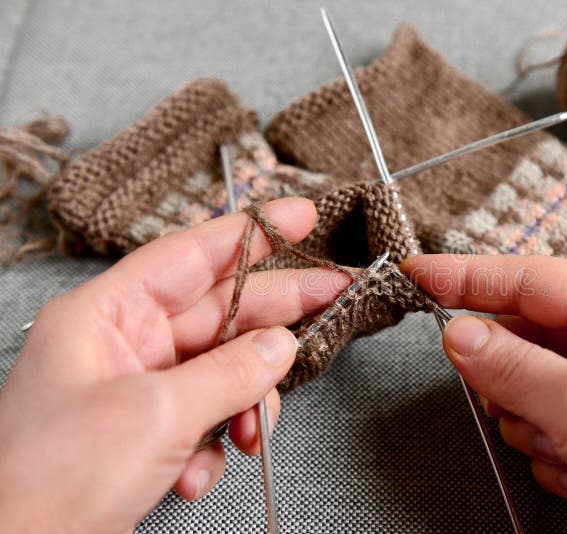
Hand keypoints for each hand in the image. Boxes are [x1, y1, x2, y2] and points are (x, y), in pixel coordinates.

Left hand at [0, 198, 350, 531]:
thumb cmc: (53, 480)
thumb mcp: (156, 415)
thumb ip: (230, 373)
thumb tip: (282, 345)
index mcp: (106, 316)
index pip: (190, 255)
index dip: (251, 233)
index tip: (301, 217)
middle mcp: (125, 344)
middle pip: (219, 311)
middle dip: (276, 311)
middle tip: (335, 291)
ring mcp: (139, 389)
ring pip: (222, 372)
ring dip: (246, 404)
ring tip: (251, 434)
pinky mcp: (149, 432)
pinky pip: (207, 418)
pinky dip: (215, 446)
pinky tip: (195, 474)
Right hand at [402, 254, 566, 532]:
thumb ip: (512, 366)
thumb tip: (458, 334)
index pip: (532, 278)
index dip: (469, 275)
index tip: (419, 274)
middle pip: (527, 336)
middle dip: (510, 378)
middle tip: (510, 403)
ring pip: (532, 386)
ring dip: (534, 424)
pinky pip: (550, 424)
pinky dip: (552, 451)